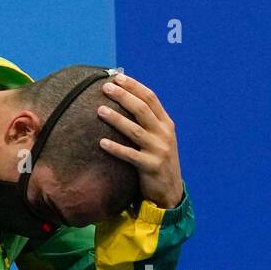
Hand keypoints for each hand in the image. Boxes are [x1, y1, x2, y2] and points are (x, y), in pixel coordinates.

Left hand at [97, 72, 183, 208]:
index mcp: (166, 124)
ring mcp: (159, 150)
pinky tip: (102, 143)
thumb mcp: (159, 138)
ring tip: (100, 110)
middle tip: (105, 88)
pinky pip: (130, 156)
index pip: (150, 98)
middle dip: (123, 96)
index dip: (134, 86)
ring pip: (135, 130)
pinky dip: (116, 148)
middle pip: (142, 110)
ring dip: (116, 118)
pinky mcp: (151, 167)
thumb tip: (125, 100)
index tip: (117, 77)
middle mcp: (164, 134)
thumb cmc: (158, 161)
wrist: (170, 192)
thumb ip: (148, 121)